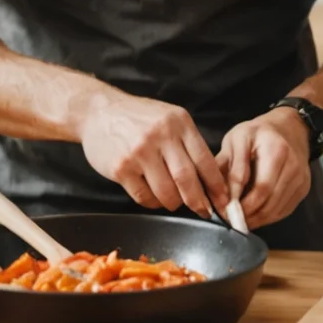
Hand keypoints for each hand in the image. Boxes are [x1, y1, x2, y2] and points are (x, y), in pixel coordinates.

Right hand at [76, 90, 226, 217]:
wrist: (98, 111)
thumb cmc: (138, 118)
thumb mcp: (169, 118)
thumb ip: (187, 142)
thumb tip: (210, 179)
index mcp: (179, 123)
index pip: (205, 160)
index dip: (217, 185)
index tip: (224, 200)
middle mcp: (161, 135)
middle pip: (187, 179)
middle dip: (199, 201)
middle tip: (204, 211)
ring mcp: (139, 152)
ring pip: (166, 192)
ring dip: (174, 203)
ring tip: (174, 201)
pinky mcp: (121, 168)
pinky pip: (143, 197)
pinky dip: (153, 203)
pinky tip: (154, 197)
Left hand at [215, 109, 311, 228]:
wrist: (289, 128)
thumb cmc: (257, 133)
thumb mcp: (236, 140)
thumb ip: (230, 167)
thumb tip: (222, 197)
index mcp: (276, 149)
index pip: (260, 186)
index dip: (241, 203)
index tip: (225, 211)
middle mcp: (293, 164)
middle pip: (269, 200)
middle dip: (248, 214)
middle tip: (230, 220)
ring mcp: (301, 177)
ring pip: (277, 209)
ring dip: (257, 219)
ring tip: (240, 220)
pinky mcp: (304, 188)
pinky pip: (285, 210)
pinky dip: (268, 217)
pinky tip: (254, 215)